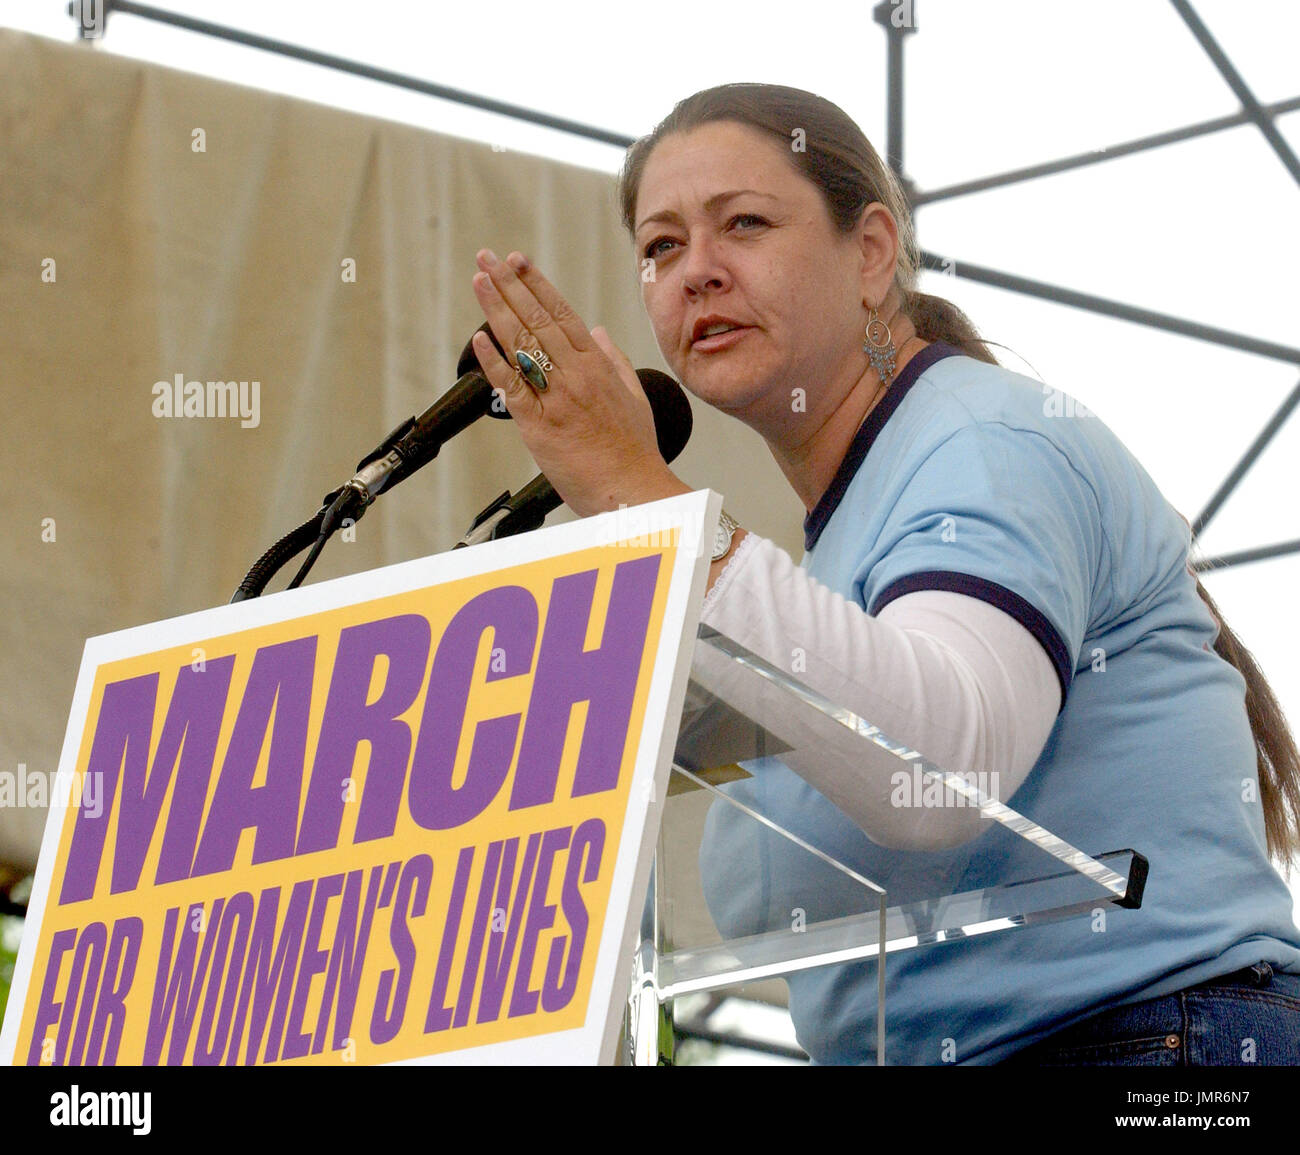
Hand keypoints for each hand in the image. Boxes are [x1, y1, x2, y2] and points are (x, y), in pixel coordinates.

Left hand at [470, 249, 690, 517]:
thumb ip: (614, 360)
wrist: (631, 490)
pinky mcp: (539, 426)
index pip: (562, 313)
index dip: (537, 284)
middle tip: (488, 258)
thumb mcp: (634, 396)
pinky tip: (479, 338)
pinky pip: (512, 387)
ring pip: (522, 345)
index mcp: (598, 366)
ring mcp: (557, 399)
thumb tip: (598, 332)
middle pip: (537, 320)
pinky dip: (494, 361)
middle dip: (509, 285)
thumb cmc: (634, 450)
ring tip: (479, 281)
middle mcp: (576, 375)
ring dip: (497, 310)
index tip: (518, 261)